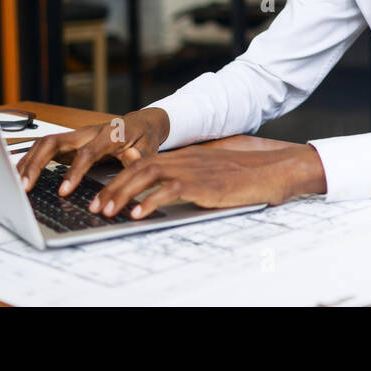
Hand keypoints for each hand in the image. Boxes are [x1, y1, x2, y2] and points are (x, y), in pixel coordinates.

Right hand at [16, 107, 169, 197]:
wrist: (141, 122)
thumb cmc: (144, 138)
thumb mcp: (148, 151)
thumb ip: (138, 163)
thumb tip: (130, 179)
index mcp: (108, 135)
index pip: (86, 153)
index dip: (74, 172)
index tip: (64, 191)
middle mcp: (87, 132)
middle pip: (54, 142)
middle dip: (37, 163)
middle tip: (24, 186)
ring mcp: (76, 136)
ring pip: (45, 143)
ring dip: (28, 162)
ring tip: (17, 184)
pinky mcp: (68, 142)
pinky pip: (44, 148)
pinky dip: (30, 160)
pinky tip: (19, 174)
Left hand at [86, 143, 326, 218]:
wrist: (274, 170)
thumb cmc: (249, 175)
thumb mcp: (216, 173)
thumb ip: (195, 177)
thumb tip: (173, 192)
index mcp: (187, 156)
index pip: (145, 162)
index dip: (121, 178)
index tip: (105, 194)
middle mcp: (186, 159)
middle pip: (139, 168)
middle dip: (113, 187)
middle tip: (96, 206)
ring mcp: (193, 169)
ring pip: (147, 176)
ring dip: (123, 194)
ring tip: (108, 211)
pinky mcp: (203, 183)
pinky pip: (170, 190)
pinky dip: (150, 201)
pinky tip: (138, 214)